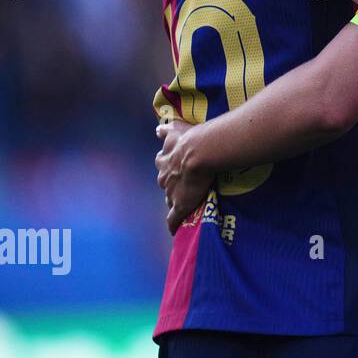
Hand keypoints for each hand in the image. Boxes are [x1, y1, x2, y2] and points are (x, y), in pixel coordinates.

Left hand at [155, 120, 214, 234]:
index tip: (175, 166)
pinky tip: (173, 229)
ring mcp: (171, 192)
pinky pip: (174, 218)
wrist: (200, 152)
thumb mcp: (176, 129)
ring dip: (174, 199)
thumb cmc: (191, 139)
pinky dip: (173, 223)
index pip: (163, 165)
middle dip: (171, 182)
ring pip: (169, 198)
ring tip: (184, 202)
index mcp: (164, 160)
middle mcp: (164, 176)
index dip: (169, 166)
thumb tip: (157, 128)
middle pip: (164, 181)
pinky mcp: (180, 205)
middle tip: (182, 183)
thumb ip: (167, 130)